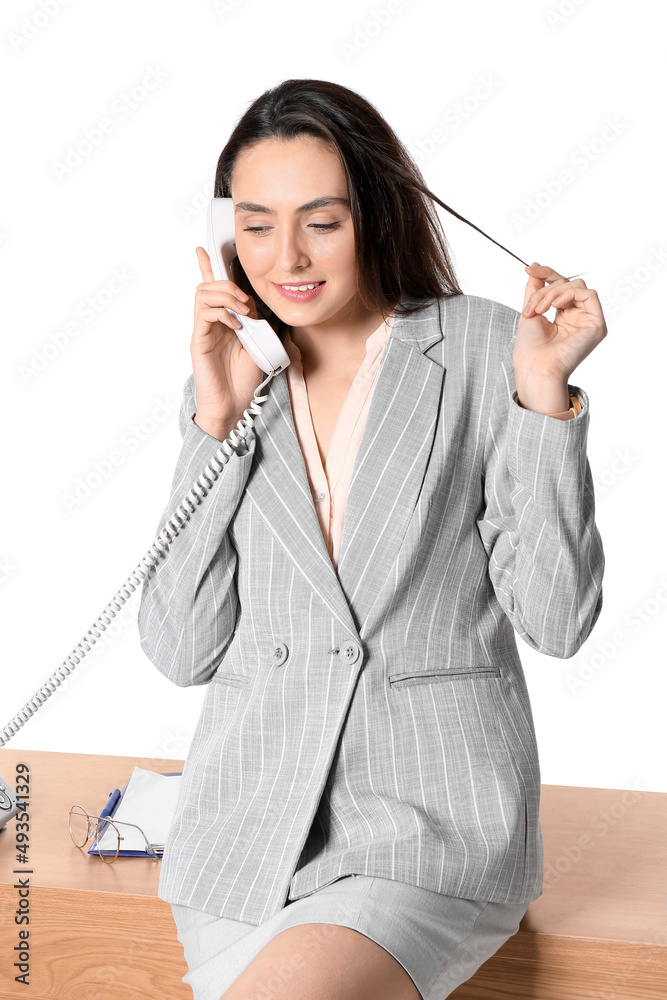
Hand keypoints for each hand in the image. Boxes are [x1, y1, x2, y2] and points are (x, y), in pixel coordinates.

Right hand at [190, 247, 263, 424]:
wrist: (233, 405)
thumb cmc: (244, 379)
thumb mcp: (258, 345)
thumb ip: (255, 322)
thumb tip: (254, 303)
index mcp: (224, 320)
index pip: (214, 288)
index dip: (209, 267)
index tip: (206, 248)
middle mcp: (210, 322)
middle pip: (209, 285)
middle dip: (228, 284)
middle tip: (246, 299)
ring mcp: (203, 330)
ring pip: (203, 294)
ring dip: (226, 296)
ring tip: (243, 311)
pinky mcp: (198, 341)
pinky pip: (204, 313)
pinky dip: (222, 313)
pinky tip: (236, 325)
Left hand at [515, 263, 606, 382]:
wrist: (535, 369)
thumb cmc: (531, 351)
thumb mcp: (530, 312)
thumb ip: (535, 290)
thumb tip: (535, 268)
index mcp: (563, 316)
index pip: (560, 286)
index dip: (547, 274)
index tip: (530, 269)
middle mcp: (578, 317)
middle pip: (568, 284)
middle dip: (546, 289)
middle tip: (531, 306)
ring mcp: (588, 320)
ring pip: (577, 286)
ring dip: (554, 293)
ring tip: (540, 310)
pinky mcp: (597, 324)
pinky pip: (589, 295)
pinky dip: (570, 294)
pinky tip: (556, 306)